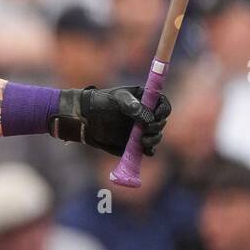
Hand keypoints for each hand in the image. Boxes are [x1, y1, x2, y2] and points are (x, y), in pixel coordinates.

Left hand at [50, 85, 171, 156]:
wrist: (86, 118)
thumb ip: (130, 104)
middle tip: (145, 129)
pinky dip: (148, 150)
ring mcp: (142, 130)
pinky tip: (145, 150)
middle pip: (161, 122)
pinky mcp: (135, 143)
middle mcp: (147, 116)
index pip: (163, 104)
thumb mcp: (115, 98)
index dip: (164, 110)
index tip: (158, 115)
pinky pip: (147, 149)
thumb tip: (146, 116)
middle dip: (156, 127)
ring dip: (153, 140)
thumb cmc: (100, 103)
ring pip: (156, 137)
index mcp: (145, 101)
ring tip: (142, 140)